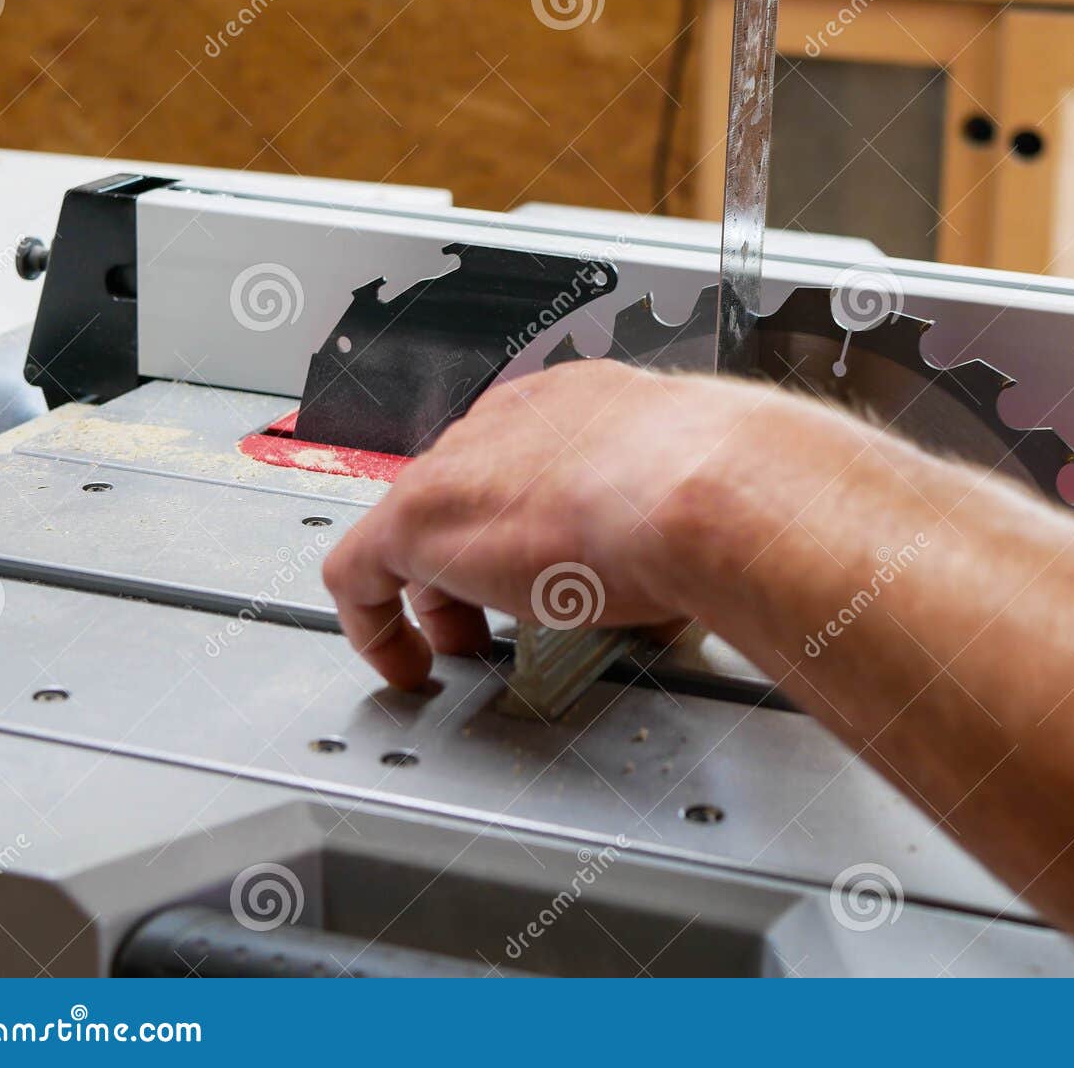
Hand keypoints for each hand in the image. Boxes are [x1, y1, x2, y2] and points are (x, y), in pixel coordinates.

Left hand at [322, 360, 770, 687]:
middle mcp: (512, 423)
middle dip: (471, 562)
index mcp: (578, 408)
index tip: (534, 568)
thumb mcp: (690, 500)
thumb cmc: (714, 489)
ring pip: (412, 532)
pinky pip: (359, 573)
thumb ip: (673, 524)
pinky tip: (403, 665)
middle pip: (462, 494)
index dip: (520, 525)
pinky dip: (374, 625)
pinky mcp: (418, 519)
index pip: (522, 461)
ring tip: (449, 648)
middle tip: (489, 621)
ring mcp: (460, 466)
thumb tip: (700, 570)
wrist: (693, 485)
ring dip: (430, 594)